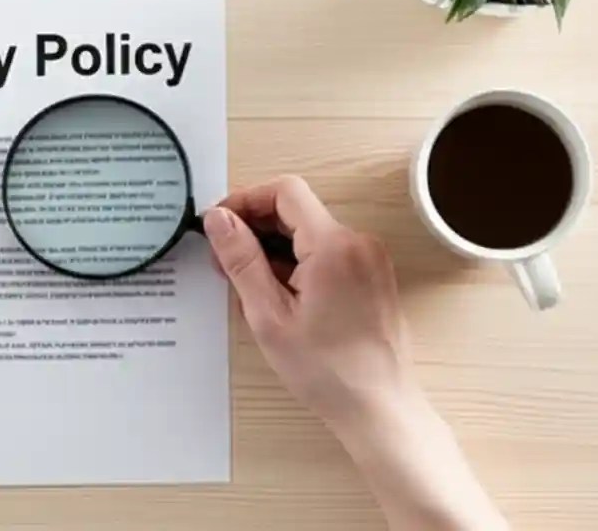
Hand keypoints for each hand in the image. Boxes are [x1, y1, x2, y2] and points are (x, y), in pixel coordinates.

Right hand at [205, 176, 507, 530]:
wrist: (378, 407)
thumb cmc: (326, 371)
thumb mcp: (269, 315)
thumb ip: (241, 260)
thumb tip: (218, 219)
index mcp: (334, 245)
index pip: (285, 192)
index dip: (246, 199)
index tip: (220, 224)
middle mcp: (358, 242)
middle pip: (298, 210)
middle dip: (256, 227)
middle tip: (224, 262)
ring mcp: (370, 258)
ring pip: (311, 233)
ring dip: (275, 248)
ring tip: (249, 288)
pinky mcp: (373, 276)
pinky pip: (329, 252)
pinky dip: (299, 262)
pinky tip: (279, 297)